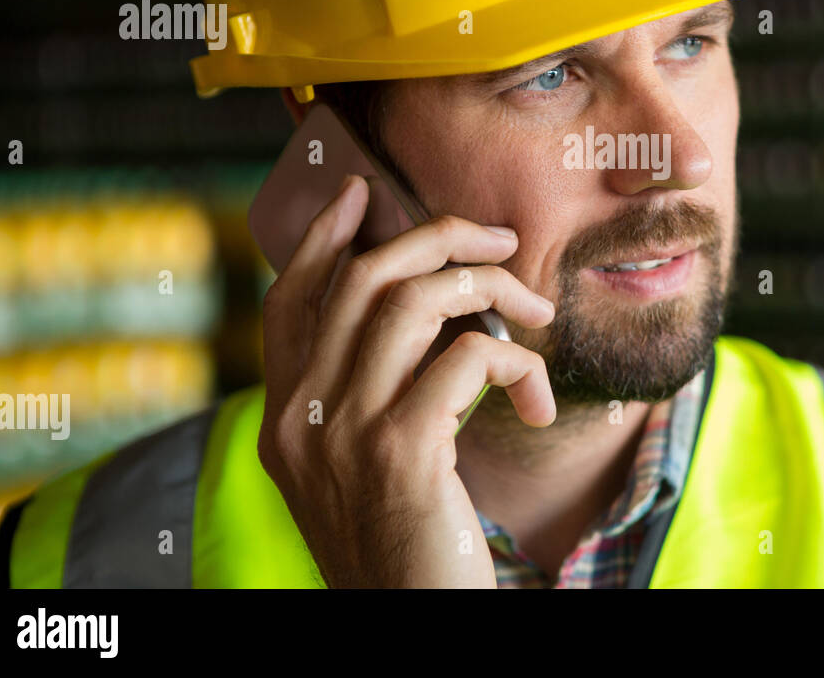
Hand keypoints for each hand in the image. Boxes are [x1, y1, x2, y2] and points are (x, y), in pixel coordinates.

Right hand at [257, 174, 555, 586]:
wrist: (414, 629)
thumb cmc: (406, 553)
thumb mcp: (361, 475)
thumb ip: (363, 404)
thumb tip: (420, 320)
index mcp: (283, 424)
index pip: (288, 304)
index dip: (321, 240)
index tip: (361, 194)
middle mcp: (299, 422)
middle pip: (357, 282)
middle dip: (435, 240)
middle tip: (497, 238)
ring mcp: (343, 434)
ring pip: (410, 300)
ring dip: (487, 286)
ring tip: (534, 307)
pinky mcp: (402, 452)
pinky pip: (469, 359)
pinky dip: (518, 362)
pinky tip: (539, 397)